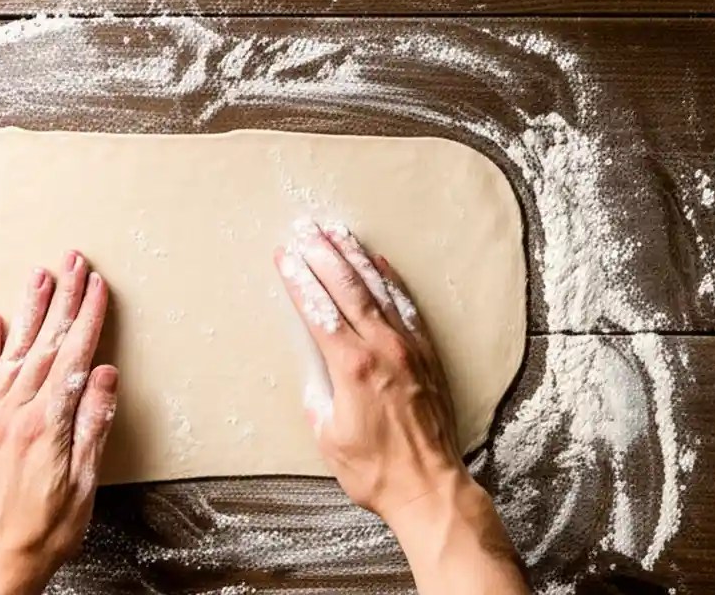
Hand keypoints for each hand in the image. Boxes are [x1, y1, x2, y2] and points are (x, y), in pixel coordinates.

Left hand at [0, 252, 117, 594]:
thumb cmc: (49, 530)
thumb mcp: (85, 485)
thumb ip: (93, 426)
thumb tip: (107, 375)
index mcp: (46, 425)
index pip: (74, 357)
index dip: (88, 317)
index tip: (98, 285)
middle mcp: (14, 413)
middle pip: (46, 344)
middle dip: (63, 299)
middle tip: (74, 261)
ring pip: (15, 352)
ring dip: (31, 310)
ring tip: (41, 274)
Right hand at [275, 220, 526, 593]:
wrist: (429, 487)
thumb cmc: (375, 470)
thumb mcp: (327, 434)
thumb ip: (317, 393)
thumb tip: (315, 368)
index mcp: (352, 366)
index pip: (318, 309)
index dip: (299, 279)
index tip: (285, 255)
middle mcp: (383, 348)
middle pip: (348, 288)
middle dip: (323, 254)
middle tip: (306, 227)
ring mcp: (409, 348)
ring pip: (379, 289)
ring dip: (356, 257)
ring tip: (337, 231)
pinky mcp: (427, 355)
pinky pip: (407, 306)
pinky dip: (392, 281)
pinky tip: (380, 262)